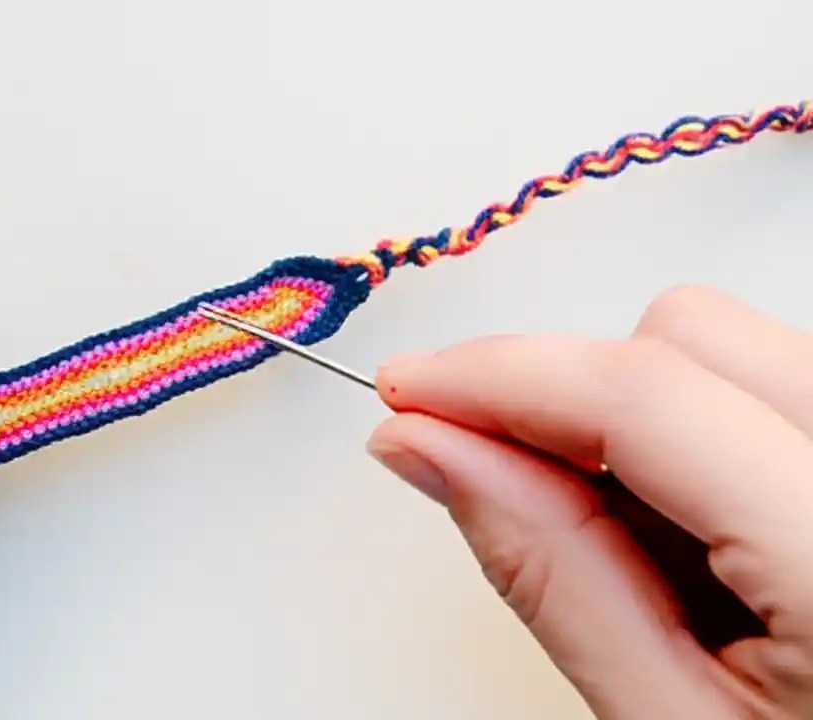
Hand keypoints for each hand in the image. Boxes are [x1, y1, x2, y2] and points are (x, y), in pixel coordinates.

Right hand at [367, 285, 812, 718]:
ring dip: (633, 415)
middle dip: (567, 388)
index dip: (500, 378)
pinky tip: (682, 534)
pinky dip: (692, 437)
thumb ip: (546, 569)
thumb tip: (431, 449)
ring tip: (622, 540)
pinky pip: (770, 387)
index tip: (410, 392)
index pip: (646, 394)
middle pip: (692, 334)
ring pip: (732, 349)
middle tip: (489, 465)